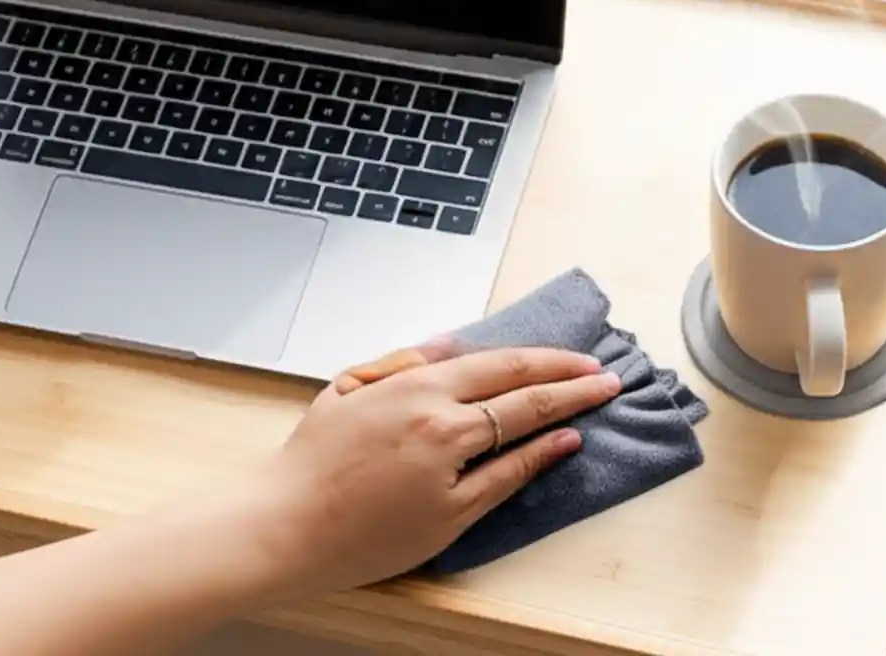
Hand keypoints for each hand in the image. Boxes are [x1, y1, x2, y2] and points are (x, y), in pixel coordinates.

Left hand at [262, 346, 619, 593]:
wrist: (278, 527)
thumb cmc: (362, 538)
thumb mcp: (451, 518)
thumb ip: (510, 471)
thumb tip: (560, 440)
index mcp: (451, 428)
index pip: (530, 402)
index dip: (575, 392)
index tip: (607, 383)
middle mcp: (421, 392)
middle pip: (503, 365)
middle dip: (553, 362)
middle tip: (590, 362)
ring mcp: (385, 382)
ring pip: (460, 355)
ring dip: (506, 353)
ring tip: (539, 354)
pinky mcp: (355, 384)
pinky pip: (412, 357)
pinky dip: (446, 352)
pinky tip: (457, 346)